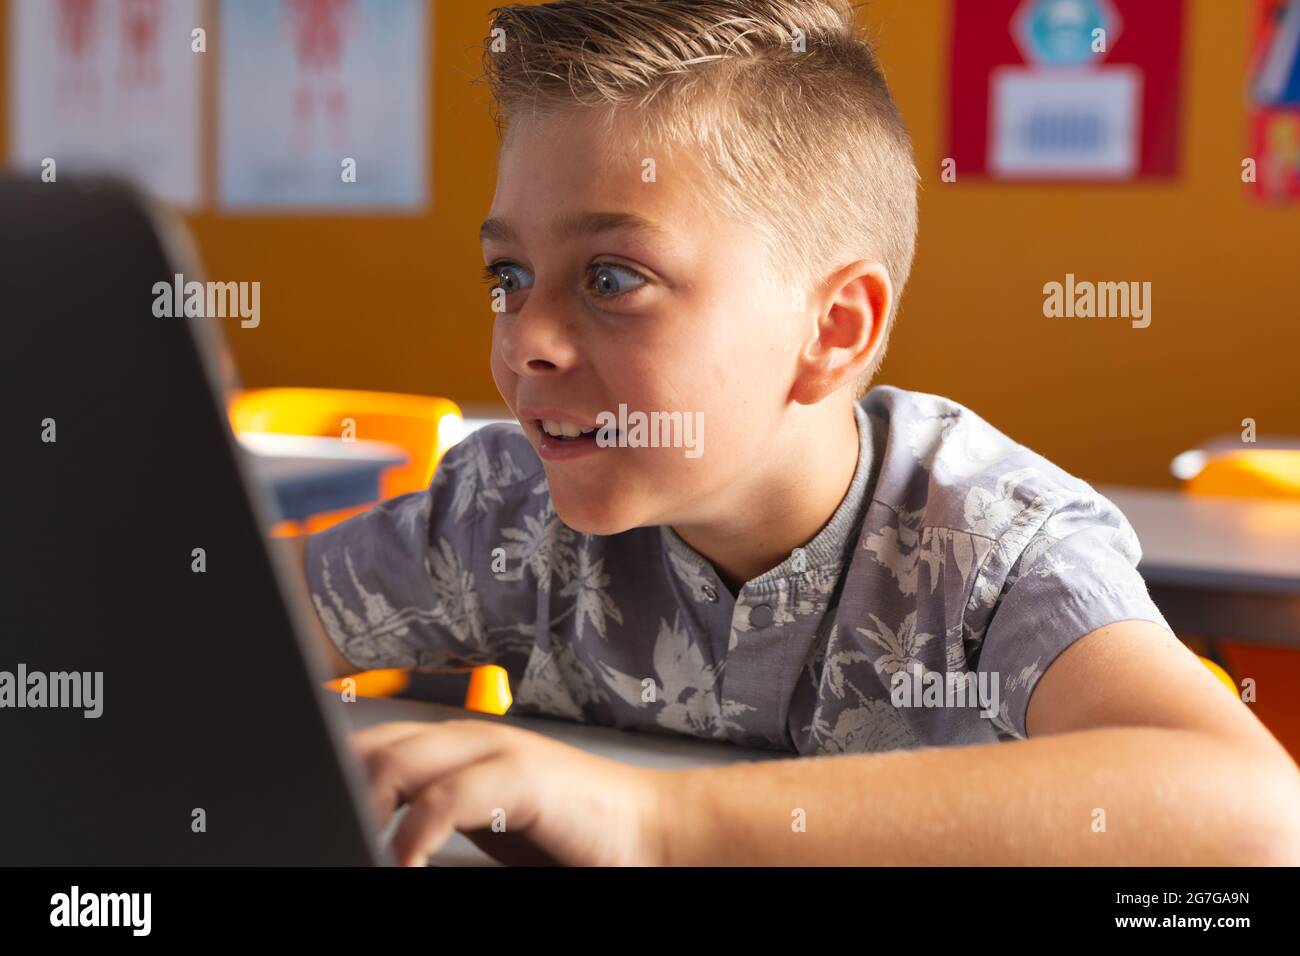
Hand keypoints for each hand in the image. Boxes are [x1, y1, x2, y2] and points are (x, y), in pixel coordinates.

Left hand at [349, 719, 667, 865]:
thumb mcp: (488, 823)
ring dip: (369, 802)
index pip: (377, 745)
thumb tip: (384, 840)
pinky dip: (417, 829)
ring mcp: (500, 751)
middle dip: (346, 783)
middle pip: (379, 746)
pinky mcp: (525, 776)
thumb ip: (435, 820)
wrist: (650, 830)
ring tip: (356, 839)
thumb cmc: (574, 834)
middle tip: (327, 824)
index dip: (339, 771)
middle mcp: (474, 739)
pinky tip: (407, 858)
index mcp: (459, 747)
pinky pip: (451, 795)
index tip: (317, 807)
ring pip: (405, 760)